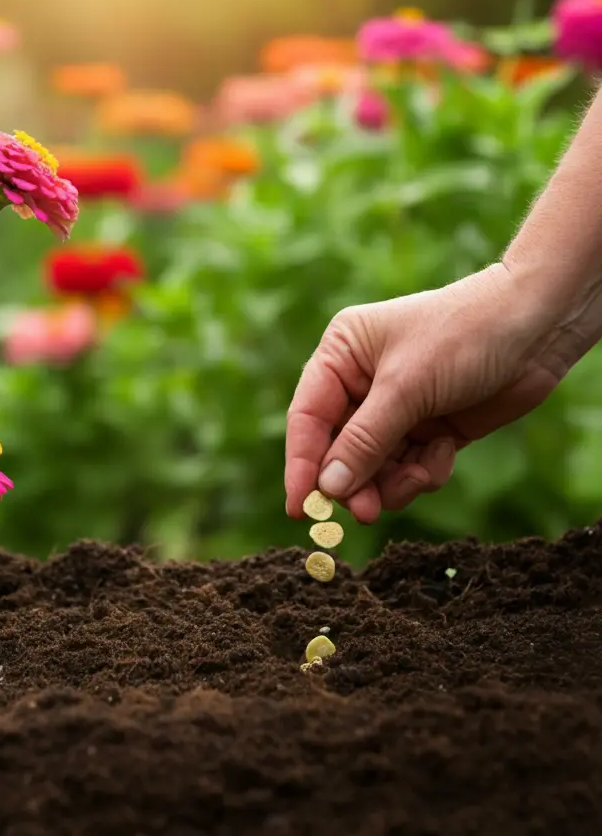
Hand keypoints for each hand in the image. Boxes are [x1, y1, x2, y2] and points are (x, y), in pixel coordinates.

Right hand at [284, 263, 599, 523]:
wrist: (539, 328)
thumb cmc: (463, 336)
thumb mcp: (407, 388)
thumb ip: (364, 441)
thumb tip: (327, 488)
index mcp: (341, 355)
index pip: (307, 417)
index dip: (302, 464)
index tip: (300, 509)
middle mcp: (361, 382)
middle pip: (338, 448)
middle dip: (355, 480)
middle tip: (366, 512)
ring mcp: (396, 407)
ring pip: (374, 466)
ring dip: (394, 481)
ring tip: (419, 478)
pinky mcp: (429, 428)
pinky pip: (408, 467)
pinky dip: (423, 471)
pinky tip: (444, 453)